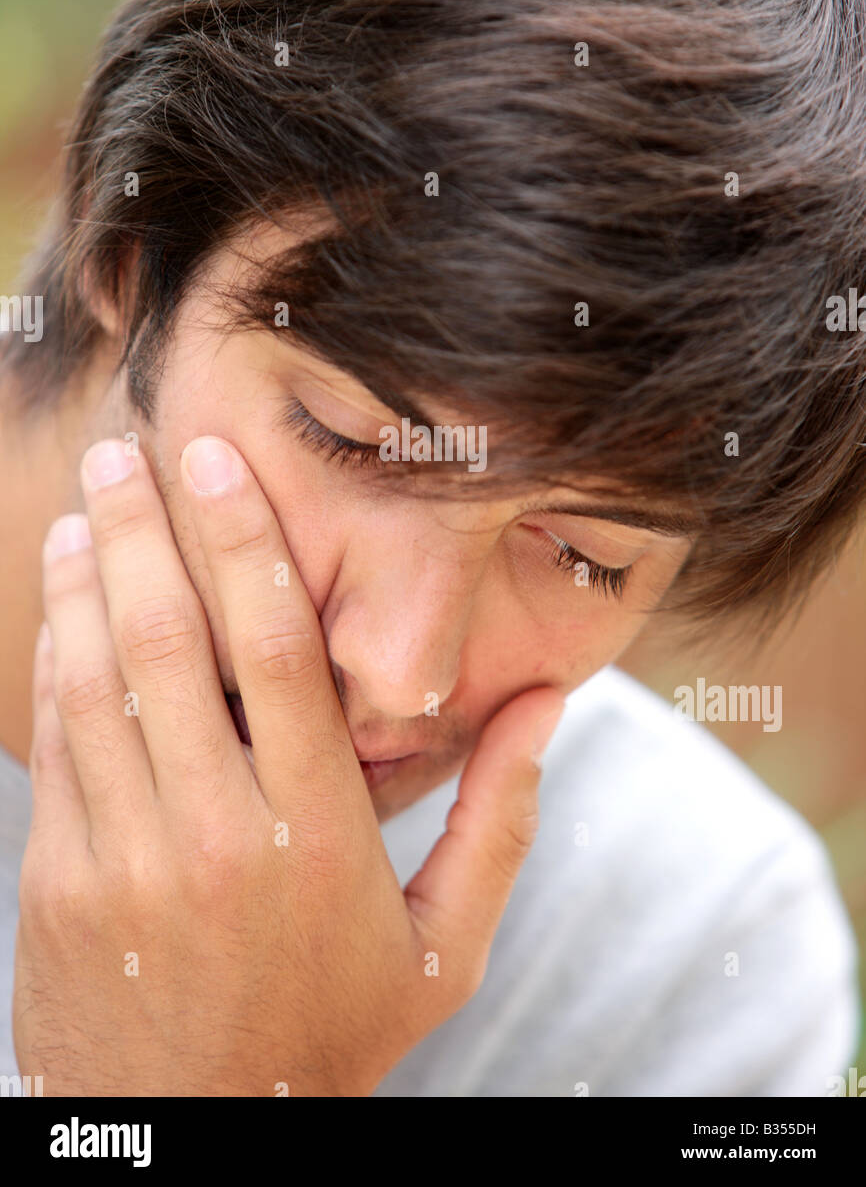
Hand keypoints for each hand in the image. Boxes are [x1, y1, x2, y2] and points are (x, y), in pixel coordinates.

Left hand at [14, 437, 563, 1095]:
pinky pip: (57, 750)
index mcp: (316, 835)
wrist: (202, 1139)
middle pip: (170, 644)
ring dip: (87, 584)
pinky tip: (65, 609)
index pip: (276, 651)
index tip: (217, 465)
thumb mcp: (446, 944)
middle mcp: (214, 834)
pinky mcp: (62, 887)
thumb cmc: (335, 1031)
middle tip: (125, 452)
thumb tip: (547, 706)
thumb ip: (501, 819)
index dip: (243, 543)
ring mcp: (125, 860)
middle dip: (146, 532)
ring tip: (87, 507)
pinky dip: (57, 666)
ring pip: (96, 684)